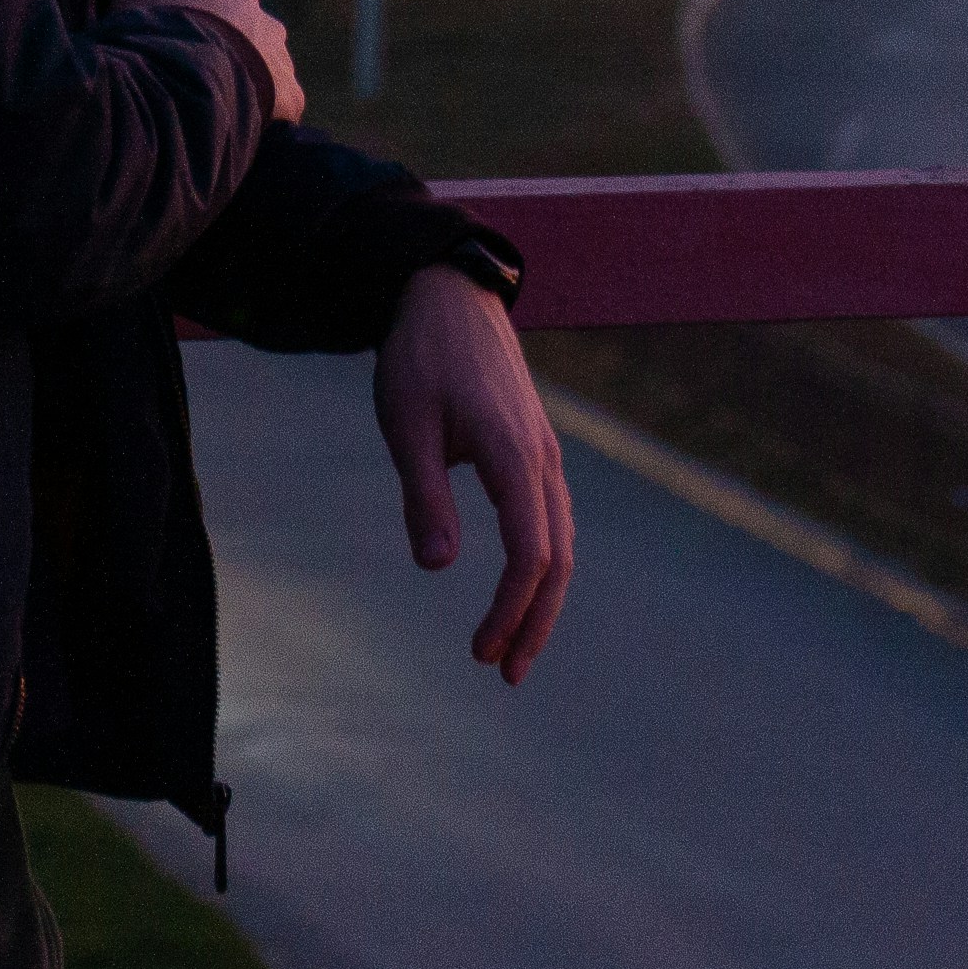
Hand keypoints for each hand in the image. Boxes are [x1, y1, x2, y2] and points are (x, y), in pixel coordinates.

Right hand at [119, 0, 302, 121]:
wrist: (180, 77)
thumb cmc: (157, 30)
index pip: (224, 6)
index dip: (202, 25)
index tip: (183, 43)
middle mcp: (267, 23)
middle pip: (251, 39)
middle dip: (230, 56)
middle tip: (200, 79)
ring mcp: (282, 60)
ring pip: (270, 74)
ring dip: (250, 86)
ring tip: (219, 108)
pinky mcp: (291, 97)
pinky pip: (283, 109)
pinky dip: (266, 118)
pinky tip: (241, 128)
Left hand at [374, 263, 572, 683]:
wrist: (447, 294)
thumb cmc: (419, 357)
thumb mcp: (405, 425)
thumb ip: (423, 495)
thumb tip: (437, 568)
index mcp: (513, 454)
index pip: (530, 553)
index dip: (510, 609)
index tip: (480, 650)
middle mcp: (541, 458)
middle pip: (558, 559)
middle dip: (535, 622)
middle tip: (505, 674)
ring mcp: (544, 452)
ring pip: (561, 541)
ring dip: (542, 599)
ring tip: (512, 649)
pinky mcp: (534, 447)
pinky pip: (552, 519)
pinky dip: (542, 564)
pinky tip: (519, 588)